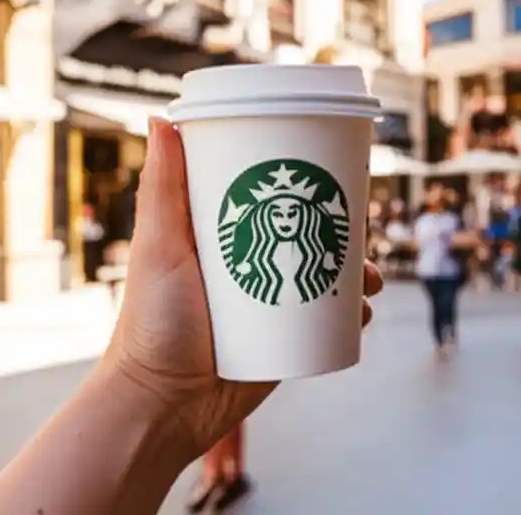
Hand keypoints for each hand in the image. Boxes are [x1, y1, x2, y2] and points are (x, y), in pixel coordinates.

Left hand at [98, 118, 382, 459]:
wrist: (163, 406)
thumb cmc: (149, 324)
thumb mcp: (158, 246)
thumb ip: (163, 186)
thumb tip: (162, 115)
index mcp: (221, 235)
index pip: (269, 194)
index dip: (304, 178)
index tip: (334, 164)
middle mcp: (249, 264)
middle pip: (309, 231)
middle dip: (344, 226)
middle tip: (361, 226)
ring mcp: (269, 302)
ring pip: (327, 275)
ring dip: (359, 270)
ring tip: (371, 278)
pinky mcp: (285, 342)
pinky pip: (328, 323)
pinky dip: (353, 314)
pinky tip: (364, 312)